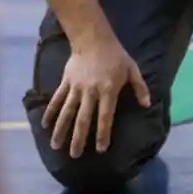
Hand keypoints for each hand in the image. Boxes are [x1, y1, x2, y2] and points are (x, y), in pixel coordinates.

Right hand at [42, 36, 150, 158]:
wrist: (93, 38)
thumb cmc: (116, 55)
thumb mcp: (132, 69)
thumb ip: (140, 88)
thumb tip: (148, 105)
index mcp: (108, 90)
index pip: (105, 116)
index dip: (103, 133)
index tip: (101, 148)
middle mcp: (91, 91)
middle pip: (83, 119)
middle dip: (79, 138)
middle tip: (75, 155)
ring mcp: (76, 87)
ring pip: (67, 112)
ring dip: (61, 130)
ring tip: (56, 146)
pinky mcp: (66, 82)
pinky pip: (57, 99)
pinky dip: (50, 112)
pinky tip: (44, 126)